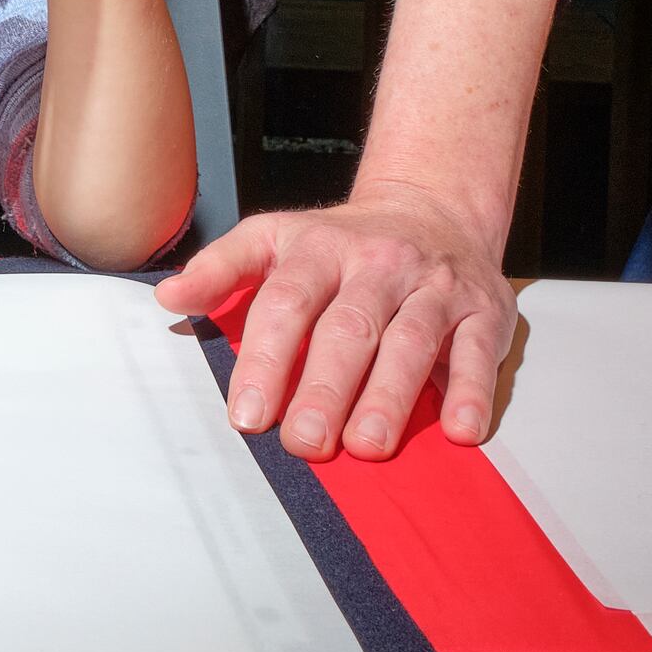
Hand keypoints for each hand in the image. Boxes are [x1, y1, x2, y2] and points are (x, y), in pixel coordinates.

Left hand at [156, 186, 516, 460]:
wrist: (433, 206)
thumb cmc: (344, 240)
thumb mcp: (276, 236)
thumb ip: (222, 268)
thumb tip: (168, 298)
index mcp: (321, 246)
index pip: (288, 302)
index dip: (265, 358)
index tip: (246, 415)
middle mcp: (379, 263)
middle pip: (349, 327)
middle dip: (325, 388)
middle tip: (304, 443)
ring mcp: (434, 286)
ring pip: (412, 341)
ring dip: (389, 396)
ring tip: (366, 446)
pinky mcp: (483, 310)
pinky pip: (479, 353)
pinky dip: (472, 393)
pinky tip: (459, 431)